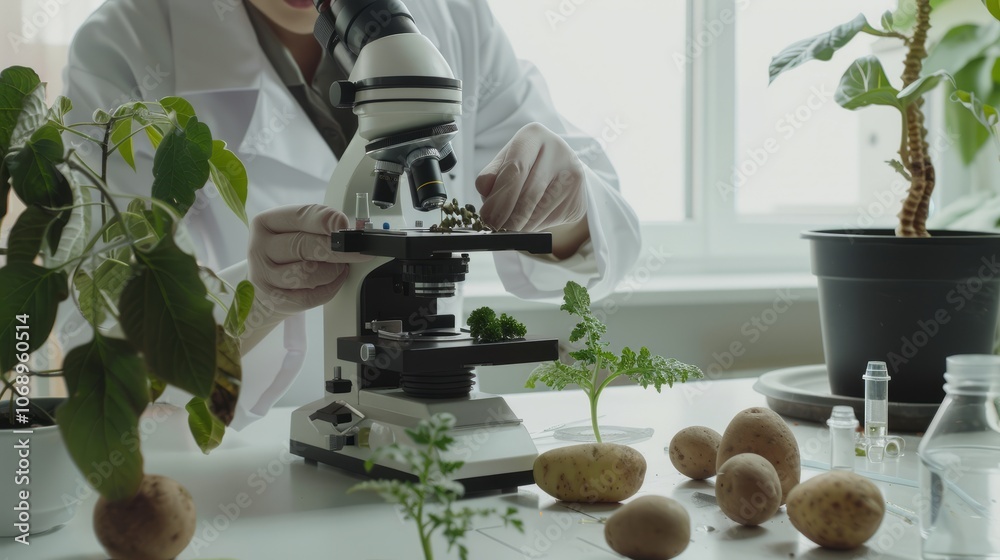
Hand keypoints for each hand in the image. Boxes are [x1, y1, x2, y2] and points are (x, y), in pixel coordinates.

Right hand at [248, 204, 370, 315]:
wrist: (266, 288)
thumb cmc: (286, 255)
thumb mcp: (295, 231)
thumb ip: (318, 225)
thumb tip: (348, 228)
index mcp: (265, 223)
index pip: (300, 217)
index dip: (326, 220)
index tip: (345, 224)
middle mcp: (259, 248)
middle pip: (305, 246)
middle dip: (339, 249)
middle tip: (359, 250)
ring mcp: (264, 276)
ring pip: (309, 273)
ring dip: (333, 271)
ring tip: (341, 267)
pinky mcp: (274, 300)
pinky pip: (311, 296)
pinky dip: (330, 288)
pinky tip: (335, 280)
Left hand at [475, 122, 587, 231]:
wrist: (561, 170)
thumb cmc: (527, 164)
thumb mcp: (506, 160)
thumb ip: (492, 173)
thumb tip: (484, 189)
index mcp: (534, 136)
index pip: (515, 168)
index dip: (500, 197)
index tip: (488, 216)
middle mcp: (558, 152)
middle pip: (529, 192)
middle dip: (508, 216)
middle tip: (495, 226)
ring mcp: (572, 176)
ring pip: (539, 210)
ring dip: (519, 225)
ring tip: (508, 225)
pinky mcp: (577, 199)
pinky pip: (549, 220)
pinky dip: (533, 226)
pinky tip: (527, 221)